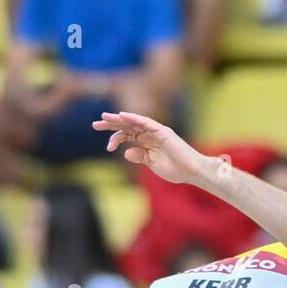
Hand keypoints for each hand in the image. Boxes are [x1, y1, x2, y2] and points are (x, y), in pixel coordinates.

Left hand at [92, 111, 210, 184]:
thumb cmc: (174, 169)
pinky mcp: (163, 131)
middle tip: (95, 124)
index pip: (127, 135)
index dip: (115, 138)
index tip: (107, 147)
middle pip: (127, 126)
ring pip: (134, 122)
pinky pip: (146, 122)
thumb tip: (126, 152)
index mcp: (147, 141)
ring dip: (119, 119)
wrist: (191, 171)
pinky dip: (135, 118)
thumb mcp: (151, 163)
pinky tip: (123, 116)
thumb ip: (139, 156)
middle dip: (111, 124)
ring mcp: (156, 131)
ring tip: (104, 117)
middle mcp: (150, 133)